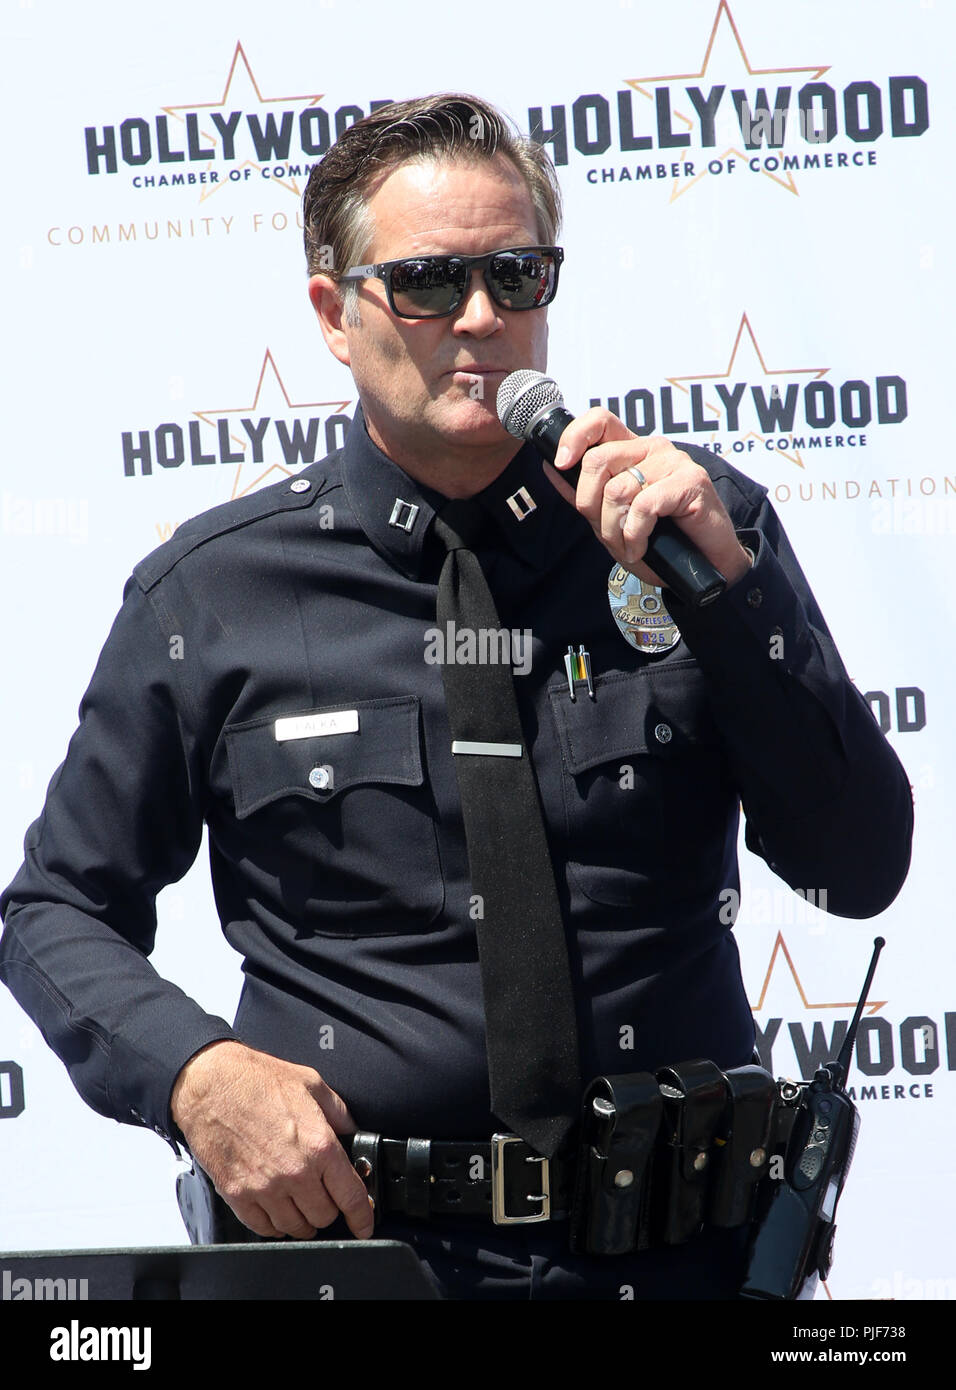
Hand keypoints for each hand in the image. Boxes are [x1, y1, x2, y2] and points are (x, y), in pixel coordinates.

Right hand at [170, 1039, 374, 1239]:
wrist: (210, 1084)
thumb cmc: (256, 1080)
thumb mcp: (311, 1084)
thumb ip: (338, 1113)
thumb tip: (352, 1133)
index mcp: (318, 1145)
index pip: (351, 1196)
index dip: (362, 1217)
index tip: (364, 1225)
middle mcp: (295, 1172)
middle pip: (324, 1216)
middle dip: (329, 1208)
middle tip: (323, 1194)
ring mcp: (265, 1188)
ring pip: (295, 1227)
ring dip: (302, 1220)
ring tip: (300, 1203)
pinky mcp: (238, 1195)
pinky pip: (263, 1228)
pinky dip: (274, 1224)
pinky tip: (276, 1208)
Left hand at [546, 408, 751, 588]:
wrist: (704, 567)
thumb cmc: (662, 542)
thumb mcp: (612, 520)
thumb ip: (584, 494)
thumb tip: (551, 468)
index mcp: (633, 452)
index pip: (600, 421)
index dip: (574, 436)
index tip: (562, 464)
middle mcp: (653, 450)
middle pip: (598, 460)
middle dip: (591, 506)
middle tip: (607, 532)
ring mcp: (674, 463)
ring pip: (617, 489)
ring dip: (614, 529)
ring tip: (628, 545)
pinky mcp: (691, 481)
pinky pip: (644, 506)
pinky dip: (635, 534)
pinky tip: (642, 547)